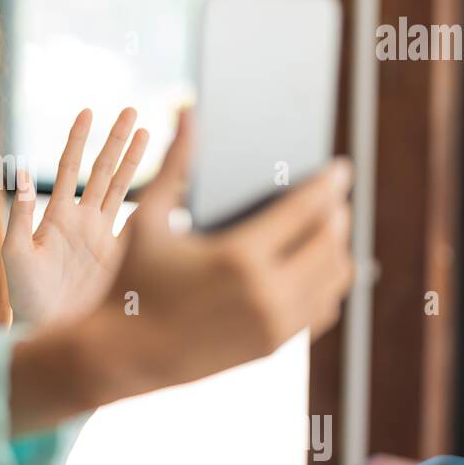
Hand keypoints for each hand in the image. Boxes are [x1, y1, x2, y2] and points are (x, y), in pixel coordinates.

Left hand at [2, 108, 148, 327]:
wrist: (50, 335)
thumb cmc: (26, 297)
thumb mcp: (16, 254)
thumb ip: (20, 216)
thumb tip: (19, 173)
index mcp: (58, 217)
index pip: (68, 168)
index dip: (78, 140)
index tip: (88, 112)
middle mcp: (84, 221)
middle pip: (103, 170)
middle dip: (116, 140)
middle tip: (130, 110)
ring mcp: (106, 237)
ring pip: (124, 189)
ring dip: (135, 161)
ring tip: (147, 131)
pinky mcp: (123, 256)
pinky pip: (141, 223)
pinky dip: (155, 202)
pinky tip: (169, 181)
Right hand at [83, 107, 355, 402]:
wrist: (123, 354)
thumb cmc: (130, 281)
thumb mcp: (147, 219)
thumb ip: (175, 164)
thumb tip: (186, 110)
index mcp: (238, 256)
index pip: (306, 209)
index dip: (328, 183)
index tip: (339, 167)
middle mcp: (265, 293)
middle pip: (329, 241)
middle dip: (337, 213)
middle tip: (333, 197)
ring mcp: (273, 324)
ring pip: (333, 278)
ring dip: (337, 249)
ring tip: (328, 229)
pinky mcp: (272, 346)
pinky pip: (321, 309)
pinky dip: (326, 284)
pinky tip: (314, 266)